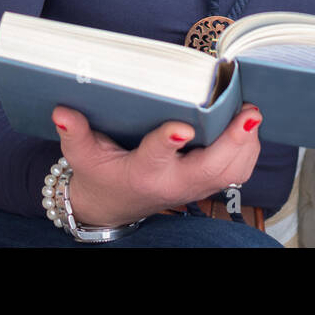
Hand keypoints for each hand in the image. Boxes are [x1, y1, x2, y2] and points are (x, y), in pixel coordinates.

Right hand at [50, 102, 262, 226]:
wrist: (114, 203)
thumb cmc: (100, 173)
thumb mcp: (81, 155)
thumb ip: (73, 134)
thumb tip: (62, 112)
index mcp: (142, 172)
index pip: (156, 157)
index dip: (169, 142)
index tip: (183, 128)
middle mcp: (174, 182)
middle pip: (212, 168)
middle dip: (233, 141)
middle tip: (248, 112)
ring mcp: (194, 186)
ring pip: (232, 172)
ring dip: (246, 144)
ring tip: (252, 112)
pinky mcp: (206, 183)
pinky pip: (237, 172)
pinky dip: (248, 150)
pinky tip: (250, 125)